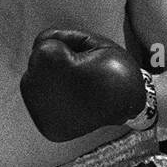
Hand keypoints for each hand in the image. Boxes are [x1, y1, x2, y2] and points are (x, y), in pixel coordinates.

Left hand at [20, 28, 154, 141]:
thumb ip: (60, 37)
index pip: (44, 44)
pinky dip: (56, 102)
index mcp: (49, 64)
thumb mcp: (92, 40)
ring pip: (35, 83)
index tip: (86, 60)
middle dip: (58, 65)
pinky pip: (43, 105)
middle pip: (36, 64)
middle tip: (84, 75)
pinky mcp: (47, 128)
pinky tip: (74, 103)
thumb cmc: (114, 68)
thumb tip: (36, 50)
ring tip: (79, 89)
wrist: (131, 105)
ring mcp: (39, 112)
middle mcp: (37, 89)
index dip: (68, 48)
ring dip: (53, 82)